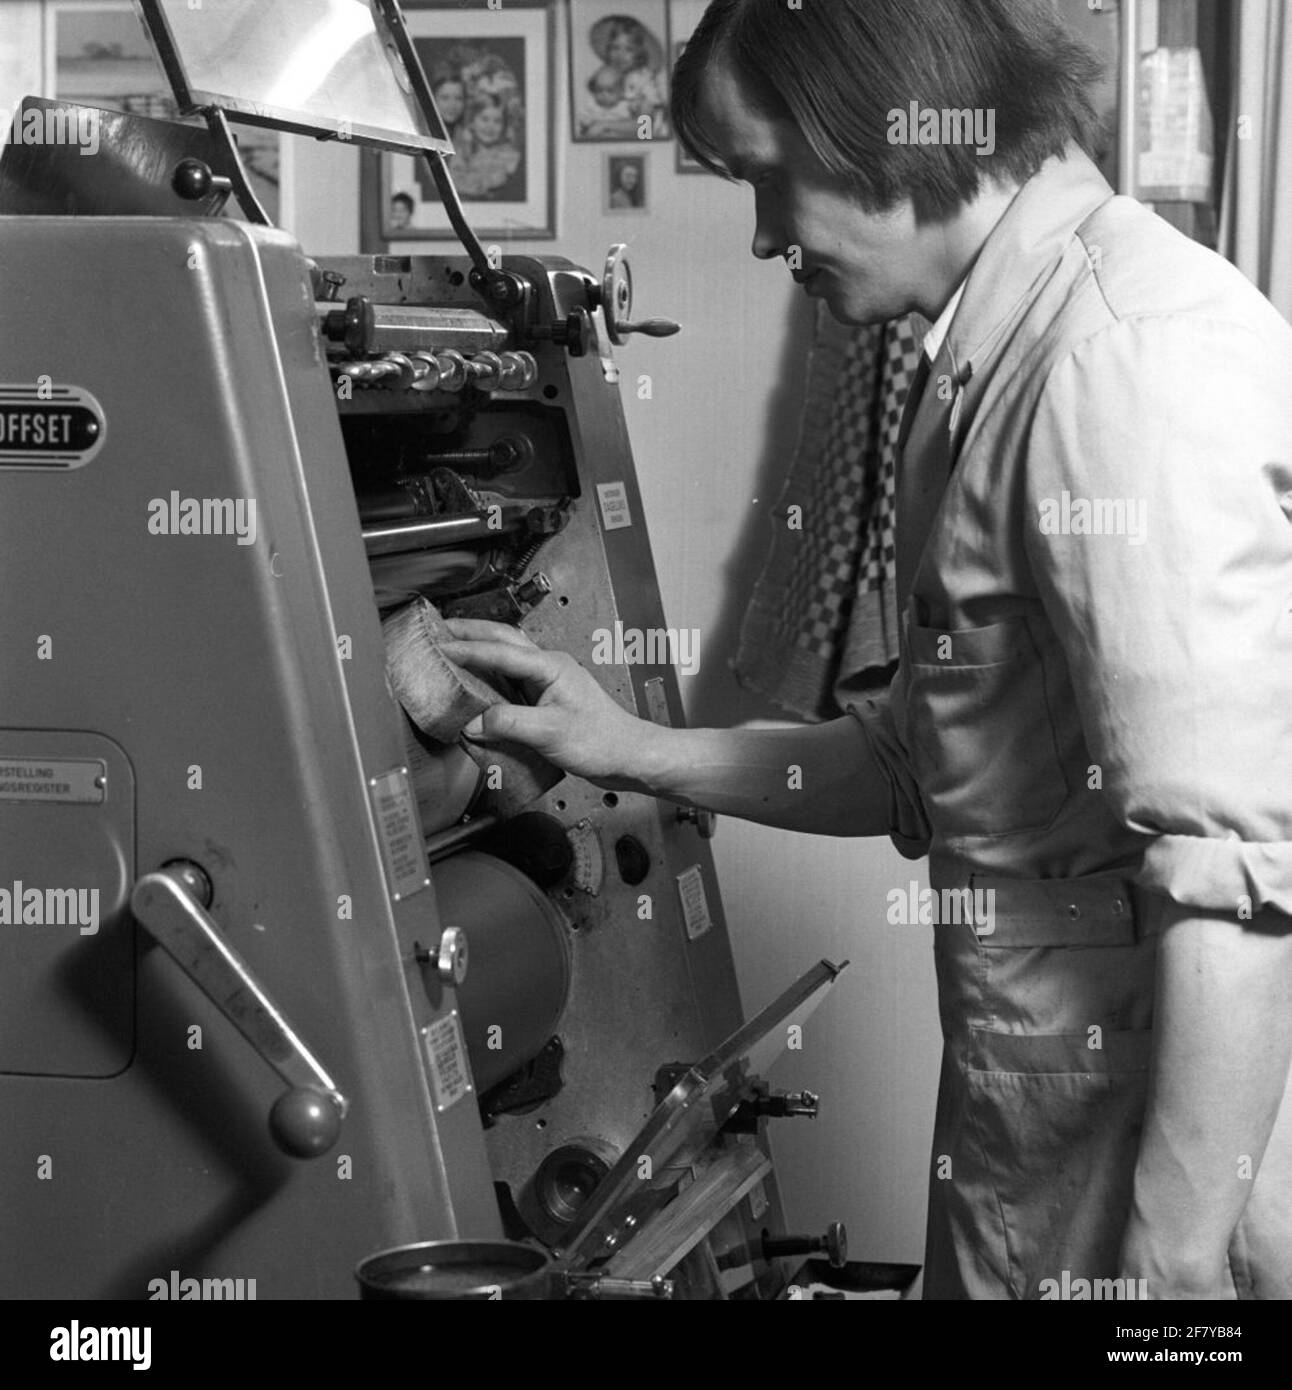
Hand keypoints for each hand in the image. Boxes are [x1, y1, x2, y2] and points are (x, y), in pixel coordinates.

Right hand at [438, 620, 658, 787]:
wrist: (628, 755)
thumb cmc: (602, 741)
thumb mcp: (549, 734)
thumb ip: (508, 724)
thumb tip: (472, 722)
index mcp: (550, 667)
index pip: (500, 652)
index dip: (466, 649)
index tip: (438, 647)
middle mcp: (549, 667)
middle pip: (503, 639)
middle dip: (470, 631)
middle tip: (438, 629)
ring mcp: (549, 680)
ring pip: (508, 655)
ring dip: (480, 648)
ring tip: (450, 649)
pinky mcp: (548, 697)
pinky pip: (512, 678)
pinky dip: (490, 673)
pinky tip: (477, 683)